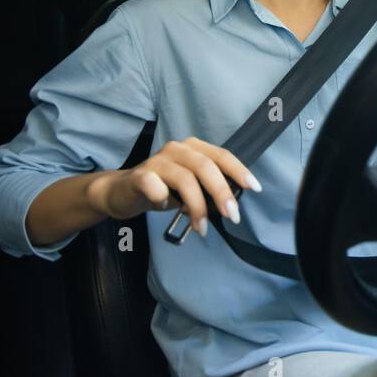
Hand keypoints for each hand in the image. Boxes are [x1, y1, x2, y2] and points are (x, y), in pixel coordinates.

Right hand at [86, 137, 261, 236]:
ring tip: (202, 227)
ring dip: (197, 206)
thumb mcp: (191, 187)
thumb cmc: (162, 189)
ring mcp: (157, 160)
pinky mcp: (139, 175)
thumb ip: (209, 189)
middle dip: (222, 193)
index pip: (222, 156)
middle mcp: (177, 149)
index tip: (254, 188)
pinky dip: (164, 200)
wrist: (122, 192)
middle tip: (232, 215)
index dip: (239, 171)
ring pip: (185, 179)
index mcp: (193, 148)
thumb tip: (232, 204)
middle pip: (206, 167)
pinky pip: (154, 186)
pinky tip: (165, 208)